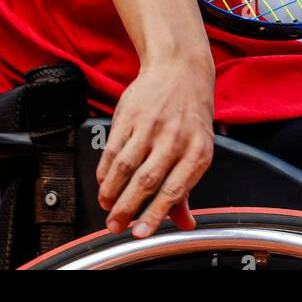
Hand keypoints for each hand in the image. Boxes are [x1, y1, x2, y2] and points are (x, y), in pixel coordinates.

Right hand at [97, 54, 214, 238]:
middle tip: (115, 224)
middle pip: (146, 181)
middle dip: (126, 208)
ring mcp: (151, 126)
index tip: (140, 232)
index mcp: (197, 152)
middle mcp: (175, 139)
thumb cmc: (190, 114)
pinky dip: (105, 169)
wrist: (180, 69)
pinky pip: (113, 148)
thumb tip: (184, 223)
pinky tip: (104, 181)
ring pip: (126, 166)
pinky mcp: (130, 115)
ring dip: (111, 190)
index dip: (154, 215)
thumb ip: (187, 188)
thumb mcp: (197, 148)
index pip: (173, 191)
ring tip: (106, 204)